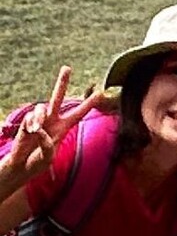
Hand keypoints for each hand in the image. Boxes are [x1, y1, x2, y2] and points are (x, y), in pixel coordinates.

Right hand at [1, 67, 109, 189]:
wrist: (19, 168)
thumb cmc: (36, 164)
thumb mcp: (48, 158)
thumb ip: (47, 144)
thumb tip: (39, 129)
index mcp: (63, 128)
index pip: (78, 114)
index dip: (88, 104)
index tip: (99, 92)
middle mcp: (52, 121)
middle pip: (58, 98)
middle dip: (62, 82)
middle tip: (67, 68)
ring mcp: (39, 121)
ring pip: (42, 106)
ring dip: (40, 116)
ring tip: (37, 128)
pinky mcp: (26, 123)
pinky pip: (30, 116)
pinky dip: (31, 124)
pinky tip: (31, 132)